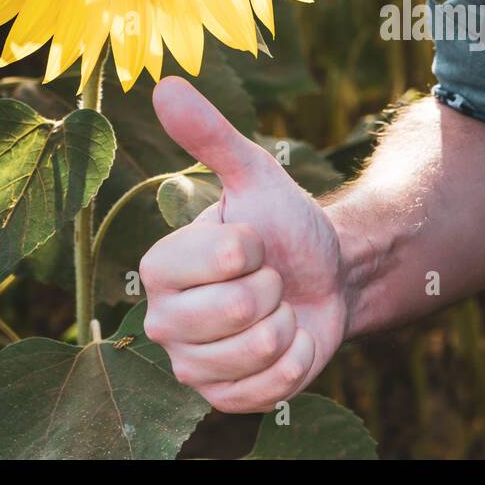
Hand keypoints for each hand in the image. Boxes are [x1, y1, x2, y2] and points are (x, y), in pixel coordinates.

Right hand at [140, 77, 348, 411]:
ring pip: (258, 350)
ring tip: (277, 310)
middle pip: (240, 310)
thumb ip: (211, 135)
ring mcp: (190, 366)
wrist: (326, 278)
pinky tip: (287, 343)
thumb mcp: (256, 175)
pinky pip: (270, 388)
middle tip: (269, 279)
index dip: (255, 247)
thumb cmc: (284, 225)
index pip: (225, 259)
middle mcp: (161, 321)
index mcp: (158, 267)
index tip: (252, 242)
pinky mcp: (222, 400)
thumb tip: (164, 84)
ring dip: (288, 325)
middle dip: (275, 287)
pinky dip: (296, 362)